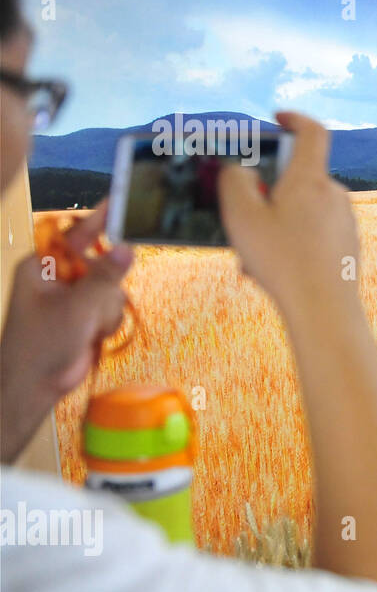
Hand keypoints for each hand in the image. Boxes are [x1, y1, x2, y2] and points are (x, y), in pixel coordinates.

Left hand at [0, 203, 132, 462]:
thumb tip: (128, 247)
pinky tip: (93, 335)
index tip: (121, 204)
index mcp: (41, 266)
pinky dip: (107, 321)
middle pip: (101, 263)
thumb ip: (105, 276)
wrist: (33, 388)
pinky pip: (110, 306)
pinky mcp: (83, 316)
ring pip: (111, 287)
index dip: (99, 221)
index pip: (75, 235)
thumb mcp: (76, 308)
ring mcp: (71, 298)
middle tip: (96, 306)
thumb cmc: (43, 345)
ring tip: (89, 328)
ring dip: (106, 310)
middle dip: (105, 287)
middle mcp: (56, 277)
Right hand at [218, 111, 359, 318]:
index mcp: (311, 180)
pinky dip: (293, 243)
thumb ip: (235, 182)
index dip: (295, 119)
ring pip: (303, 211)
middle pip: (298, 179)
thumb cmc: (282, 261)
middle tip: (244, 220)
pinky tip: (275, 272)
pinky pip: (315, 233)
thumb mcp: (242, 217)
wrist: (325, 309)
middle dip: (268, 195)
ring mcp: (345, 221)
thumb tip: (241, 169)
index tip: (278, 118)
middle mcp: (334, 194)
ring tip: (254, 258)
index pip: (312, 132)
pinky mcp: (348, 245)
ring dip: (276, 225)